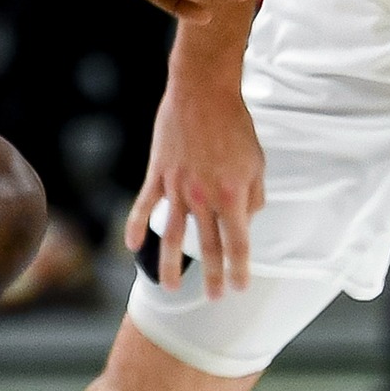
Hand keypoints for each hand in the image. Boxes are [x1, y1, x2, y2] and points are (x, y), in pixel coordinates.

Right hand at [126, 86, 265, 298]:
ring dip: (169, 265)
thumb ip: (254, 195)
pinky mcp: (157, 174)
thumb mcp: (257, 161)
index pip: (238, 242)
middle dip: (212, 276)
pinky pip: (143, 207)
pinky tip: (132, 247)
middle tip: (214, 298)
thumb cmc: (235, 125)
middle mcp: (203, 197)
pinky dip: (136, 227)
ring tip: (171, 288)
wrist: (203, 92)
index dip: (239, 268)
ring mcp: (177, 188)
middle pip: (207, 247)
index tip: (240, 287)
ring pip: (170, 236)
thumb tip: (247, 220)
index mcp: (232, 195)